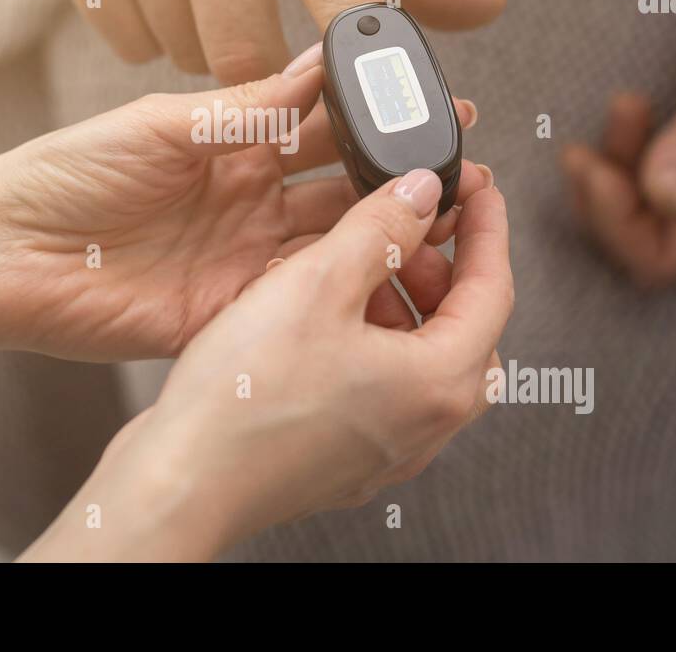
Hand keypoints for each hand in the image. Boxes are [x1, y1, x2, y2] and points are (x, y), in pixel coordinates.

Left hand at [0, 44, 480, 359]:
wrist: (4, 255)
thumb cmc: (64, 175)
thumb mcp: (159, 125)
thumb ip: (242, 108)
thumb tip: (314, 66)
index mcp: (228, 143)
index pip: (319, 122)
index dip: (373, 113)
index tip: (425, 99)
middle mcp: (246, 198)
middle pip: (342, 184)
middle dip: (399, 169)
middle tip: (458, 158)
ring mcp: (243, 256)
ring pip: (335, 240)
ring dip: (388, 226)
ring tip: (446, 210)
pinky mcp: (231, 310)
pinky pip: (302, 298)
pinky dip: (348, 284)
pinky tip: (390, 269)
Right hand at [23, 166, 511, 560]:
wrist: (182, 482)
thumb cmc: (243, 401)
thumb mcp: (317, 284)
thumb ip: (380, 228)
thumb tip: (421, 193)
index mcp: (439, 382)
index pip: (493, 289)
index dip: (487, 228)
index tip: (479, 192)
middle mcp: (426, 425)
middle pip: (462, 326)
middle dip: (436, 267)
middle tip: (403, 227)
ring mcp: (389, 448)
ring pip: (418, 356)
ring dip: (397, 303)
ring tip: (347, 269)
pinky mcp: (348, 457)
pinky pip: (382, 385)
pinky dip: (368, 341)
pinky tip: (317, 317)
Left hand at [561, 12, 675, 287]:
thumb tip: (662, 197)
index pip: (660, 261)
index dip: (616, 228)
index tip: (596, 174)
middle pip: (631, 241)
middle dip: (599, 198)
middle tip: (580, 151)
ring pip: (622, 210)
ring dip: (604, 168)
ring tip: (625, 106)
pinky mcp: (671, 174)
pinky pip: (625, 182)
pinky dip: (613, 152)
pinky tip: (627, 108)